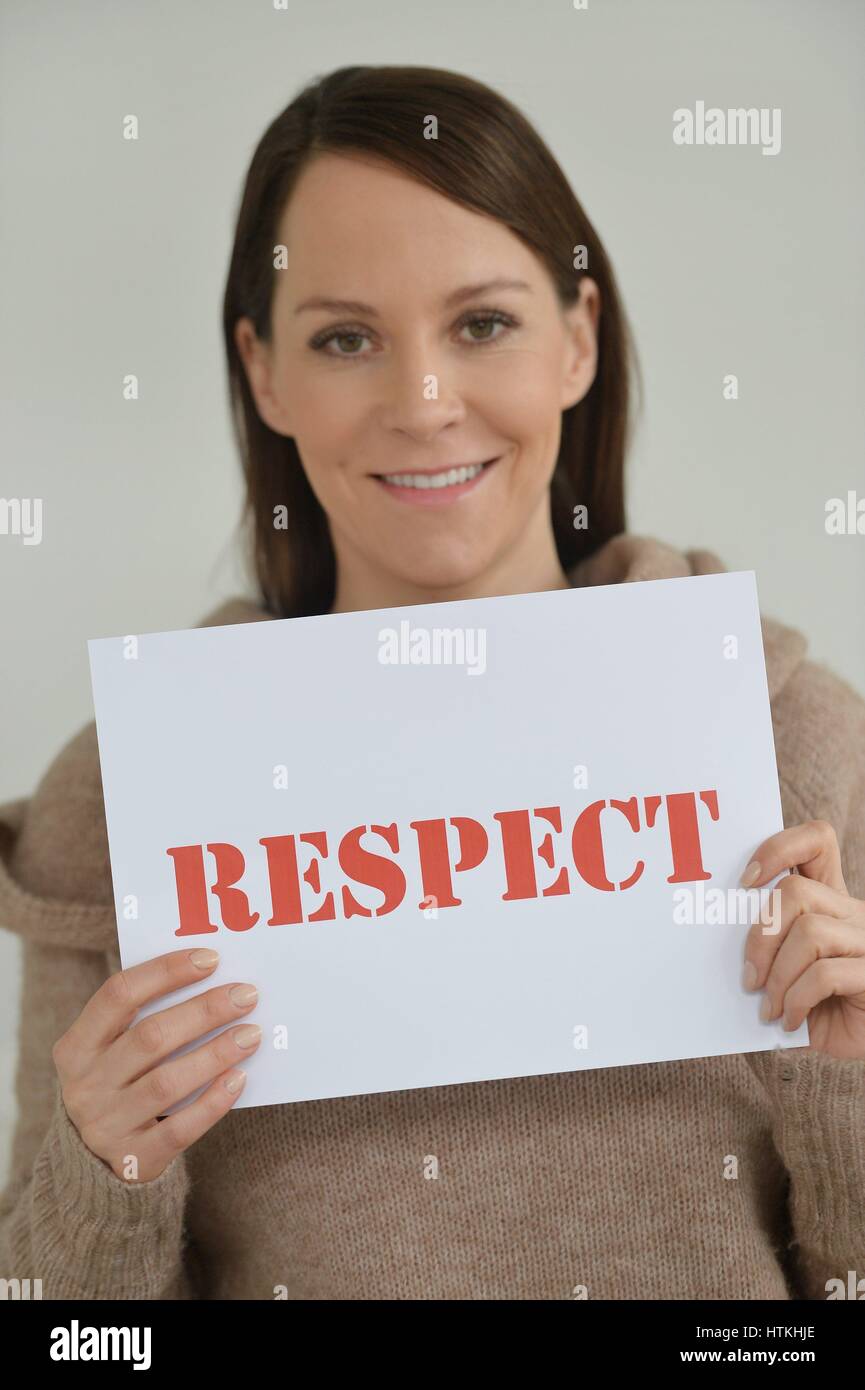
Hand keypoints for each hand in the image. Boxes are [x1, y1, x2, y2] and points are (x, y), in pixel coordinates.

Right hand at [52, 948, 261, 1180]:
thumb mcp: (113, 1051)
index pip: (117, 995)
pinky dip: (212, 1103)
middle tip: (246, 995)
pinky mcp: (132, 1160)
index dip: (165, 972)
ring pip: (166, 1084)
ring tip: (252, 1034)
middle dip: (204, 1011)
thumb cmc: (119, 1085)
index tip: (211, 958)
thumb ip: (146, 1018)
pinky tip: (239, 1078)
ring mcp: (105, 1126)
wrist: (93, 1162)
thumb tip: (214, 978)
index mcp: (76, 1047)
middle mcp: (85, 1085)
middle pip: (149, 1038)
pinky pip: (179, 1129)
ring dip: (215, 1054)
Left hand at [741, 820, 864, 1059]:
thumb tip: (710, 939)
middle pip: (796, 892)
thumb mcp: (784, 968)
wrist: (859, 1040)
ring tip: (769, 1007)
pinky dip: (797, 999)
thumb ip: (764, 945)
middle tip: (749, 978)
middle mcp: (852, 911)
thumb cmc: (814, 1004)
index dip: (778, 849)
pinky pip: (825, 974)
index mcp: (829, 898)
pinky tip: (790, 1019)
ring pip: (810, 931)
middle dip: (761, 938)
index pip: (816, 841)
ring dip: (778, 976)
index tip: (745, 882)